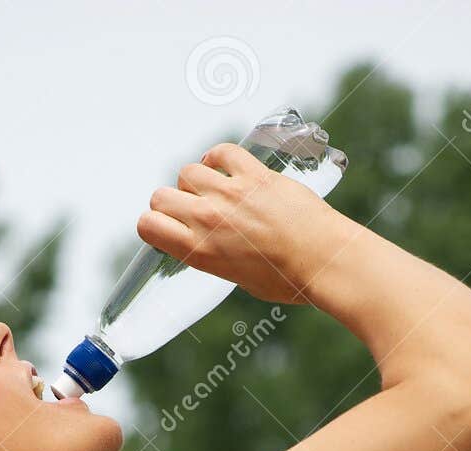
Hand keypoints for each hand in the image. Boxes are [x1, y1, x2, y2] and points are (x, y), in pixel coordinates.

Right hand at [135, 141, 340, 305]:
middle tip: (190, 211)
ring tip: (213, 191)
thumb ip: (212, 254)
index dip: (152, 225)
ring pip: (188, 171)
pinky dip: (218, 158)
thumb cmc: (286, 278)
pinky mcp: (255, 174)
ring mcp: (231, 192)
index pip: (148, 225)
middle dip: (171, 203)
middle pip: (162, 196)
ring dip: (196, 180)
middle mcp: (208, 219)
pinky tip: (226, 168)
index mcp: (200, 252)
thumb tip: (206, 238)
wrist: (322, 260)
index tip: (166, 228)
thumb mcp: (236, 277)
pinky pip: (222, 152)